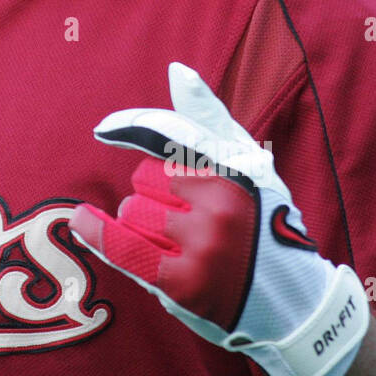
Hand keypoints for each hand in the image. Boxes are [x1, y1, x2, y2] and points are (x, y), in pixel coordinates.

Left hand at [69, 61, 368, 375]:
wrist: (293, 305)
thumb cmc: (261, 223)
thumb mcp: (247, 165)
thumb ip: (208, 118)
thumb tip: (177, 69)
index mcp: (237, 171)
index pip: (172, 135)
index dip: (132, 128)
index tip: (104, 130)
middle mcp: (221, 204)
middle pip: (145, 180)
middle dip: (153, 196)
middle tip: (187, 221)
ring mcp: (202, 245)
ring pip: (133, 213)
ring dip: (142, 226)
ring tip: (178, 244)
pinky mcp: (184, 282)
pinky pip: (122, 246)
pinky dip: (96, 232)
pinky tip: (82, 220)